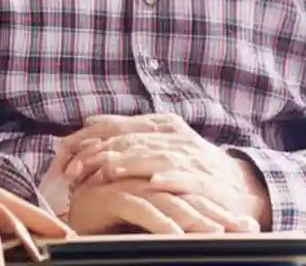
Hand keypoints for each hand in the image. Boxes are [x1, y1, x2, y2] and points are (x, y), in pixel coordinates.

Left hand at [57, 114, 269, 230]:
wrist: (240, 186)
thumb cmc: (192, 164)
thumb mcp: (161, 141)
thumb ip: (128, 131)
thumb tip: (89, 119)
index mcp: (161, 125)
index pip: (118, 128)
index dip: (90, 140)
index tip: (65, 154)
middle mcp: (174, 138)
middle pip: (131, 142)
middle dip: (101, 155)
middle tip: (77, 169)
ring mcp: (191, 158)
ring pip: (155, 157)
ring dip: (131, 163)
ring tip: (110, 170)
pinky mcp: (206, 181)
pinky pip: (187, 179)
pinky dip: (171, 180)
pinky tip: (155, 183)